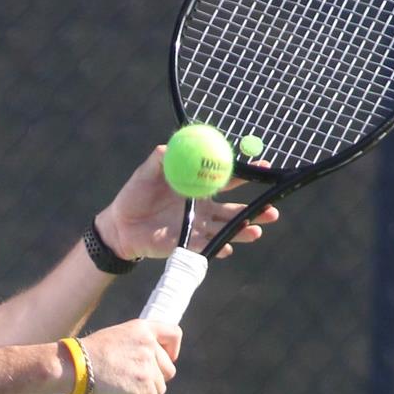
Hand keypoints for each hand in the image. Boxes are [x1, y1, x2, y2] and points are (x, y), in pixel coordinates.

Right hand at [80, 318, 181, 393]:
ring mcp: (148, 366)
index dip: (172, 350)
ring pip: (159, 387)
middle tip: (139, 384)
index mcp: (143, 328)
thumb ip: (133, 344)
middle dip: (156, 378)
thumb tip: (143, 360)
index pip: (174, 334)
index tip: (166, 359)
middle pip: (168, 369)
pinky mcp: (144, 385)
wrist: (75, 365)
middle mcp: (149, 345)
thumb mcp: (115, 337)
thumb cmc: (87, 353)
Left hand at [94, 145, 277, 261]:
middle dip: (257, 209)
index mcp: (198, 187)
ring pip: (227, 229)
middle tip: (273, 209)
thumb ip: (160, 159)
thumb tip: (171, 145)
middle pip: (236, 208)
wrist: (120, 225)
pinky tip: (226, 248)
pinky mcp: (188, 244)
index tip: (266, 168)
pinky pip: (208, 247)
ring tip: (257, 230)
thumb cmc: (134, 195)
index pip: (228, 179)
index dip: (247, 173)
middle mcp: (203, 208)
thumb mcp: (146, 172)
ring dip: (244, 230)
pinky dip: (218, 248)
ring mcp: (198, 227)